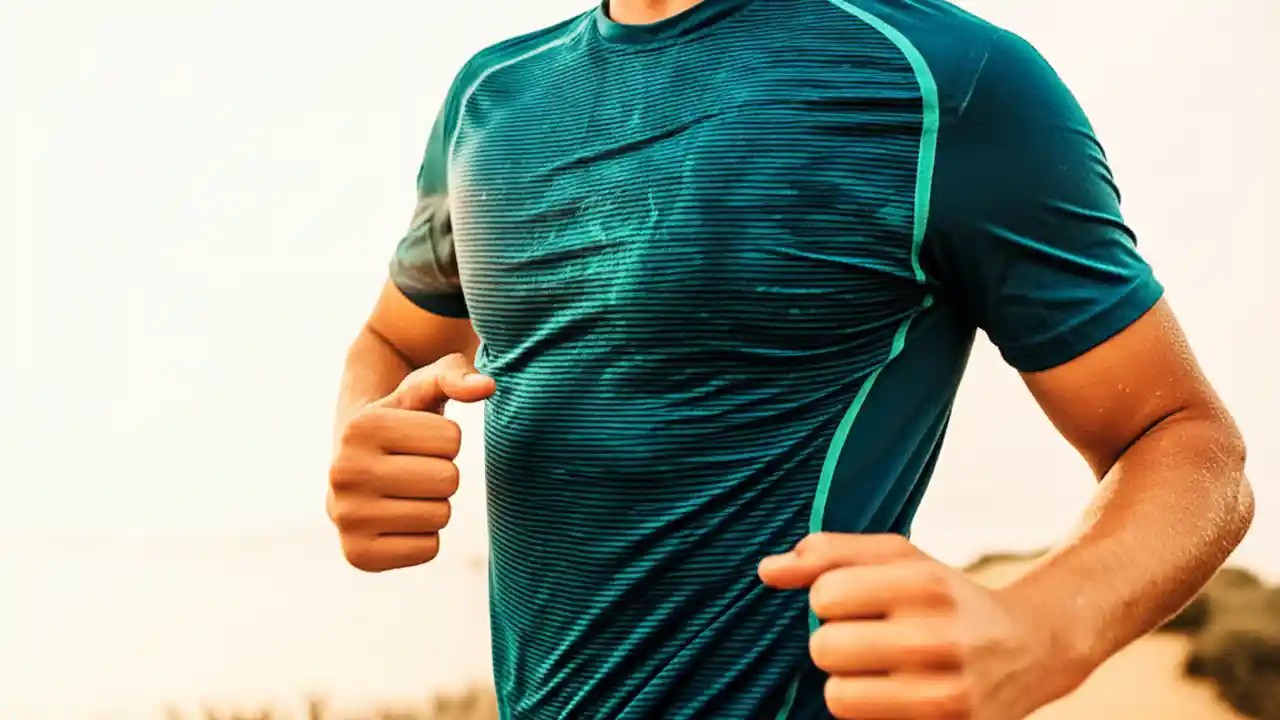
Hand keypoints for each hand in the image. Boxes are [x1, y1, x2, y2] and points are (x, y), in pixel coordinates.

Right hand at [328, 353, 494, 571]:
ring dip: (435, 504)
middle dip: (444, 472)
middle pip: (447, 479)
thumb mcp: (422, 388)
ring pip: (440, 516)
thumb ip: (454, 376)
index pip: (451, 439)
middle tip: (415, 468)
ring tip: (407, 492)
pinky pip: (428, 549)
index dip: (446, 438)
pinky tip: (400, 520)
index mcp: (360, 427)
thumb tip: (488, 386)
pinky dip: (426, 537)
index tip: (417, 438)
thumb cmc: (401, 420)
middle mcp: (343, 472)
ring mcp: (346, 518)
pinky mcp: (357, 555)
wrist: (356, 465)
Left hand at [759, 533, 1082, 719]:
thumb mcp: (900, 558)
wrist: (1032, 650)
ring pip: (839, 699)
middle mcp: (941, 641)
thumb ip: (829, 553)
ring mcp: (948, 699)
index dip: (829, 598)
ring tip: (879, 672)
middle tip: (866, 641)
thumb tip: (766, 571)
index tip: (856, 602)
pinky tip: (898, 699)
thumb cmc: (946, 598)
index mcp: (927, 585)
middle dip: (834, 643)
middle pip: (825, 649)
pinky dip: (871, 714)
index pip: (825, 596)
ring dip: (848, 686)